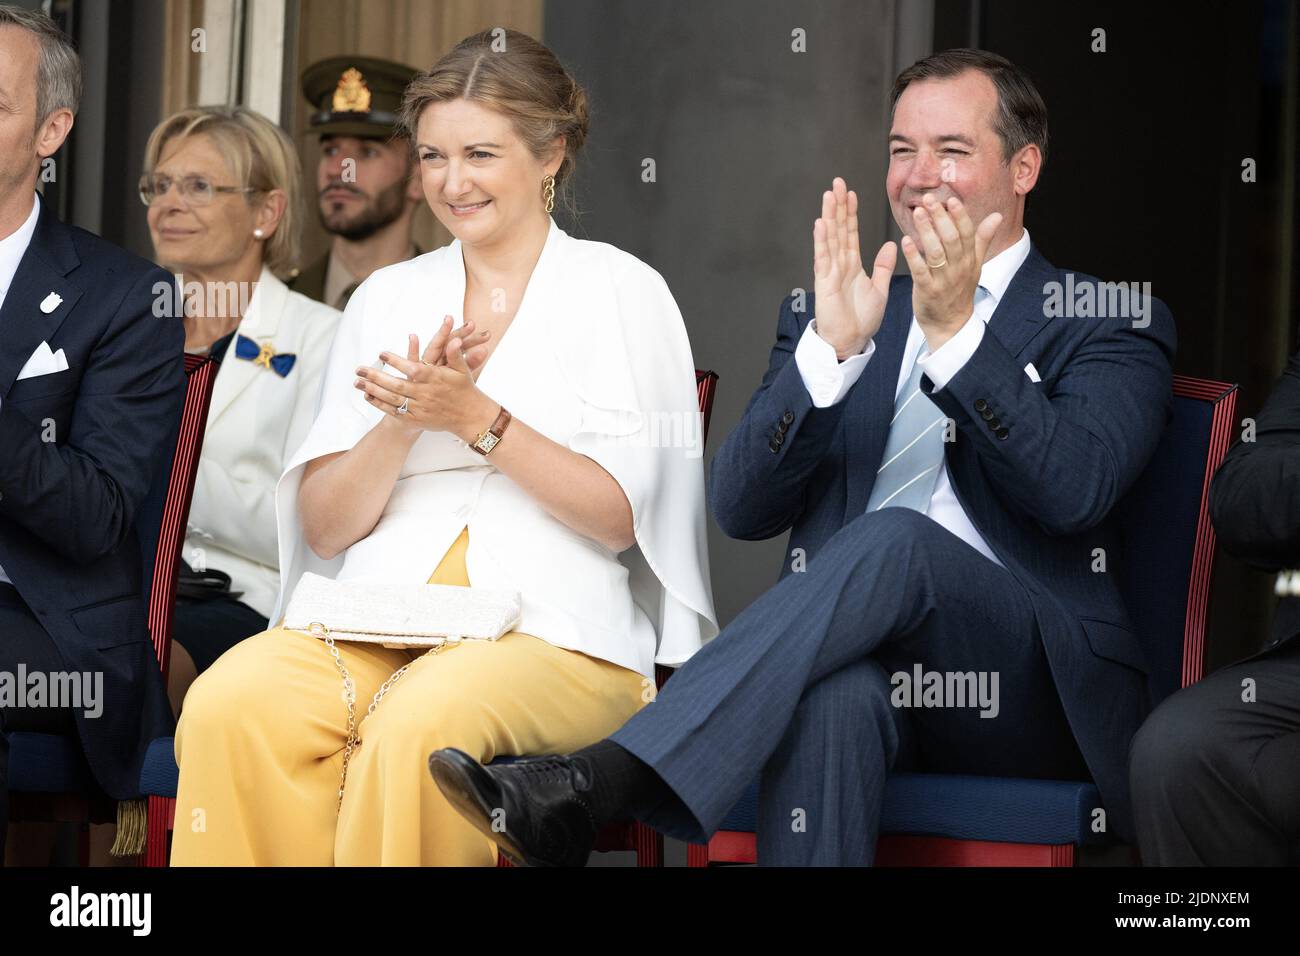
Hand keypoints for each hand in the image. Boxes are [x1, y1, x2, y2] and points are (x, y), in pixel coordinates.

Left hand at [354, 319, 495, 439]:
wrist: (469, 416)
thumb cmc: (464, 389)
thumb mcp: (462, 369)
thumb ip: (454, 353)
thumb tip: (455, 339)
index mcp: (435, 379)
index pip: (413, 369)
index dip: (396, 361)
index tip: (382, 353)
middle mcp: (426, 394)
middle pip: (397, 385)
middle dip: (376, 376)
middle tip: (359, 369)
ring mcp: (420, 408)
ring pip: (393, 399)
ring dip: (373, 390)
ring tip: (357, 381)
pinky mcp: (417, 419)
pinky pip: (395, 412)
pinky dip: (380, 405)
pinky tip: (367, 396)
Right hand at [812, 176, 896, 359]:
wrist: (850, 341)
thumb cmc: (862, 320)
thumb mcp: (880, 289)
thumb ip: (884, 267)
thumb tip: (892, 246)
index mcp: (852, 265)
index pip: (850, 233)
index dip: (851, 213)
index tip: (851, 193)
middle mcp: (839, 264)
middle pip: (838, 229)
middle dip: (838, 206)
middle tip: (837, 183)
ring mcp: (830, 272)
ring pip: (830, 238)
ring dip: (829, 216)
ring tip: (829, 195)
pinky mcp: (824, 282)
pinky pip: (823, 258)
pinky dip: (821, 240)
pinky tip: (821, 223)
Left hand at [900, 193, 1000, 349]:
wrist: (951, 324)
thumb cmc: (960, 291)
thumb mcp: (975, 264)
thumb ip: (982, 239)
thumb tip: (997, 216)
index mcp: (970, 259)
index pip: (967, 233)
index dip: (960, 216)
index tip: (951, 199)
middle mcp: (959, 268)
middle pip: (951, 239)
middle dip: (941, 218)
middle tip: (929, 200)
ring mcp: (943, 280)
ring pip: (936, 252)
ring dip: (926, 231)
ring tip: (917, 213)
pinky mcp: (928, 291)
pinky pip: (920, 271)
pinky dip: (913, 256)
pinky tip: (904, 241)